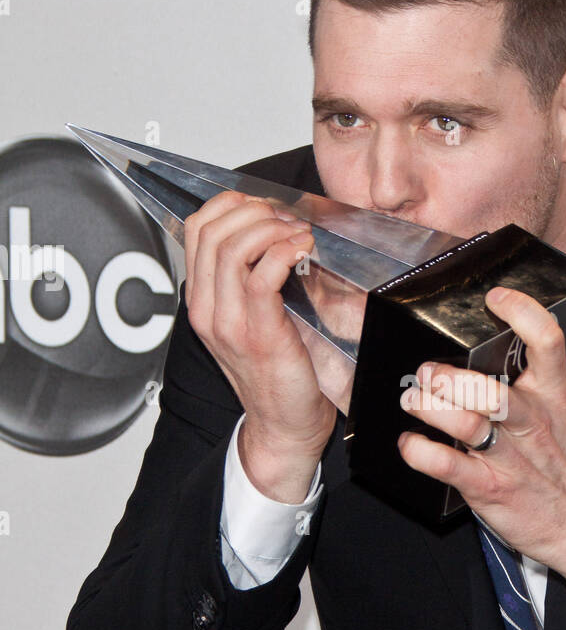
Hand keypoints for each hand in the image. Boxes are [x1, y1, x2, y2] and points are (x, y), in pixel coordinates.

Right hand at [184, 191, 336, 500]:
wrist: (284, 425)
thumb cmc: (277, 371)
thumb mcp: (254, 317)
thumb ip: (251, 278)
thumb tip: (273, 232)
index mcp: (203, 300)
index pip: (198, 229)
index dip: (232, 205)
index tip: (266, 208)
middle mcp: (208, 309)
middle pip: (213, 230)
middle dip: (255, 211)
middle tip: (287, 219)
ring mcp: (230, 322)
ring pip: (233, 248)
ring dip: (272, 228)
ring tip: (298, 234)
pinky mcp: (259, 333)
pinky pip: (262, 275)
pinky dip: (284, 251)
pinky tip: (303, 250)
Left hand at [397, 286, 565, 628]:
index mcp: (558, 394)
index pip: (546, 341)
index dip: (521, 312)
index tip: (497, 299)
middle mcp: (531, 422)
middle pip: (491, 389)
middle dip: (452, 376)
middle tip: (429, 368)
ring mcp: (508, 457)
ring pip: (466, 425)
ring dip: (431, 409)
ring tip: (413, 397)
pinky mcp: (489, 488)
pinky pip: (449, 469)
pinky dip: (422, 455)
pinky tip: (409, 443)